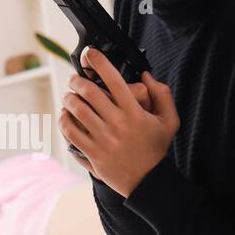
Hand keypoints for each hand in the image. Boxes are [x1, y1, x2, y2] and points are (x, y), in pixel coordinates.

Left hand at [57, 47, 178, 196]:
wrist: (148, 181)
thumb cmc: (157, 148)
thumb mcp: (169, 120)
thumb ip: (162, 94)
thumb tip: (146, 74)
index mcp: (135, 113)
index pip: (114, 80)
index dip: (99, 62)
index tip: (90, 53)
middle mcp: (118, 124)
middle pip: (90, 93)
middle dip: (77, 80)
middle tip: (74, 79)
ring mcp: (103, 140)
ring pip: (77, 111)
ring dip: (68, 99)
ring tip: (68, 96)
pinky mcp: (93, 154)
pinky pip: (71, 133)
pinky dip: (64, 121)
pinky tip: (65, 116)